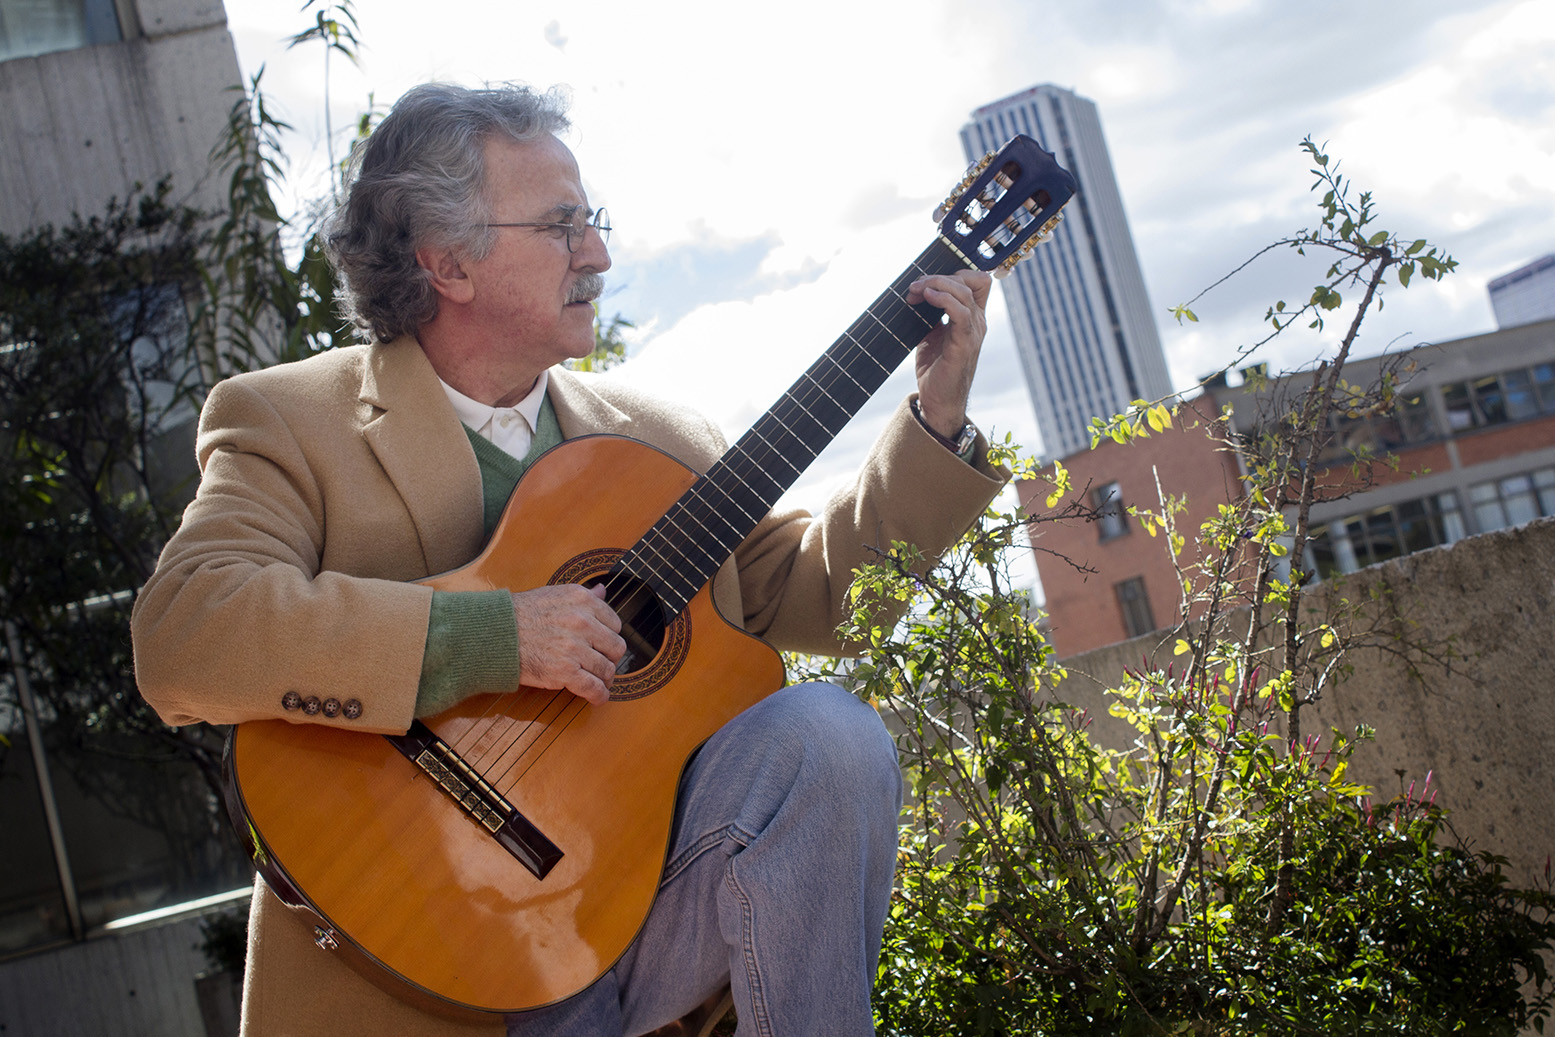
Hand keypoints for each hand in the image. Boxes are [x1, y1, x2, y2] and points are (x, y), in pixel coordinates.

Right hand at [511, 584, 624, 705]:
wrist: (495, 634)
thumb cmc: (520, 615)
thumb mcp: (554, 595)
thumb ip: (583, 595)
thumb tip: (602, 590)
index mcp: (582, 600)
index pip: (615, 623)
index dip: (609, 637)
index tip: (603, 645)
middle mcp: (582, 622)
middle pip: (616, 647)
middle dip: (610, 659)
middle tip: (602, 665)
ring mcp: (574, 647)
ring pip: (606, 669)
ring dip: (605, 679)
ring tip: (598, 682)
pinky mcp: (565, 672)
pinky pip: (593, 687)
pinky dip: (599, 696)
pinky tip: (597, 698)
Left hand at [907, 269, 991, 438]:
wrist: (937, 400)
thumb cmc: (935, 368)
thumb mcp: (931, 333)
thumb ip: (930, 312)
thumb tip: (917, 290)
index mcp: (972, 317)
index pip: (977, 281)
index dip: (954, 273)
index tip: (926, 282)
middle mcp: (977, 322)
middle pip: (969, 281)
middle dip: (938, 277)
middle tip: (915, 287)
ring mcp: (973, 332)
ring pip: (964, 293)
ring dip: (937, 285)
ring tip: (917, 291)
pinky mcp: (964, 344)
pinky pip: (961, 313)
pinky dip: (944, 300)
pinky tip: (927, 298)